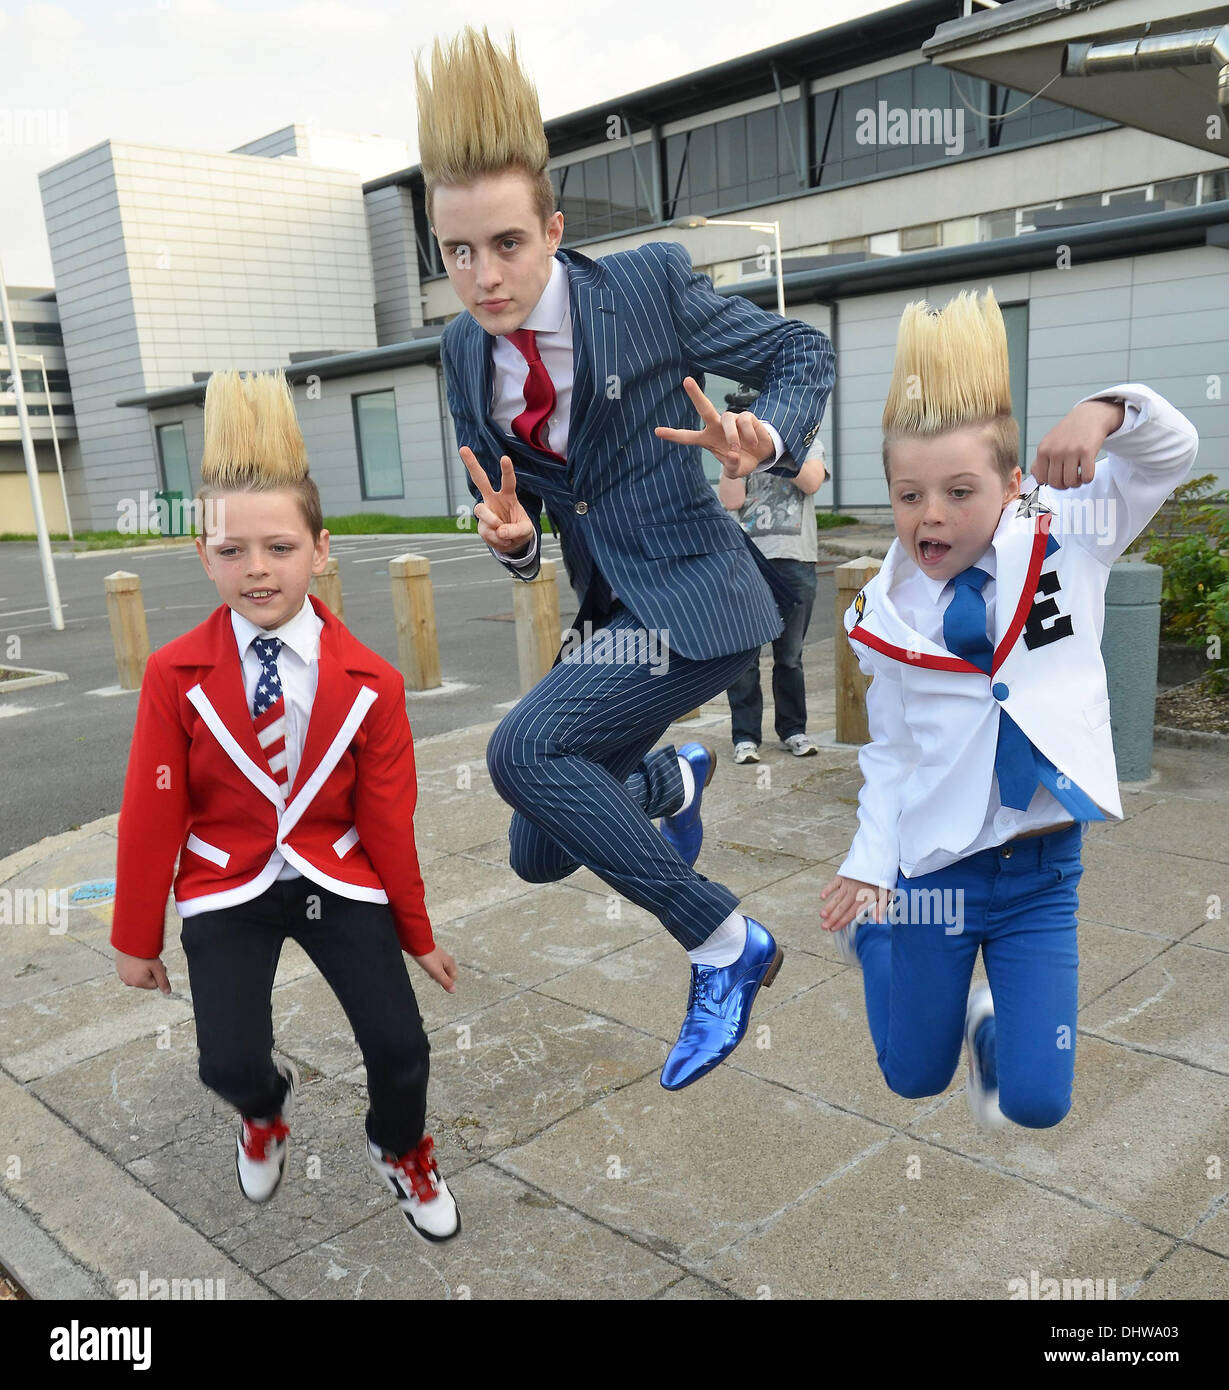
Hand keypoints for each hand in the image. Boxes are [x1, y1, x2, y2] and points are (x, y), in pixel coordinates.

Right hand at [115, 950, 171, 995]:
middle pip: (146, 981)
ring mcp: (122, 976)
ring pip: (138, 976)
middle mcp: (129, 982)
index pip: (154, 985)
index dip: (158, 974)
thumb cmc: (144, 953)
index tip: (158, 965)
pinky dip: (134, 967)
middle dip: (150, 973)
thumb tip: (167, 992)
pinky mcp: (119, 969)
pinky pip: (130, 971)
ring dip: (142, 970)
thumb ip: (163, 981)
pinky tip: (136, 958)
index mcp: (138, 983)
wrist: (130, 941)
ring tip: (143, 959)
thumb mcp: (157, 967)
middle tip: (150, 961)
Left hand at [412, 946, 458, 992]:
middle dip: (441, 977)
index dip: (447, 981)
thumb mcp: (437, 972)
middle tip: (434, 976)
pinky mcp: (433, 955)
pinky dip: (431, 967)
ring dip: (435, 973)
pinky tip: (426, 966)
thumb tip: (453, 990)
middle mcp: (447, 959)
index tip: (439, 981)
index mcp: (450, 962)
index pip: (454, 977)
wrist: (417, 944)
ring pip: (441, 969)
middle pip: (448, 973)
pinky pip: (435, 964)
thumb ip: (445, 982)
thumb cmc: (427, 956)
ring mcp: (440, 956)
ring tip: (429, 971)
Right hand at [459, 447, 534, 553]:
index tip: (504, 458)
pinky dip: (496, 539)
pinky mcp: (480, 525)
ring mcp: (485, 511)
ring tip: (504, 533)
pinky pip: (485, 531)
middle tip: (463, 448)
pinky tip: (503, 540)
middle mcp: (493, 499)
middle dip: (471, 464)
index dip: (506, 470)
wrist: (512, 543)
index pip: (508, 481)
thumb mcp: (526, 530)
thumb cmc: (520, 529)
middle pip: (480, 479)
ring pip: (480, 509)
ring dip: (492, 521)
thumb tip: (500, 531)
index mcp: (508, 495)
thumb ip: (516, 530)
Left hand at [654, 376, 775, 478]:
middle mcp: (716, 426)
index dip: (673, 435)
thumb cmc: (742, 460)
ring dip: (732, 436)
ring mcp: (731, 420)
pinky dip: (748, 435)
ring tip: (736, 449)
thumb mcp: (735, 470)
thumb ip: (732, 466)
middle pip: (705, 408)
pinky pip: (744, 422)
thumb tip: (732, 454)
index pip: (687, 437)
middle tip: (687, 381)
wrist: (762, 454)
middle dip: (696, 395)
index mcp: (707, 440)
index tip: (657, 431)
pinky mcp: (746, 417)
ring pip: (728, 419)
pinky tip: (753, 443)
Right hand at [819, 875, 890, 932]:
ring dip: (829, 907)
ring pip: (837, 898)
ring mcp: (848, 884)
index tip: (834, 929)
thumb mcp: (887, 894)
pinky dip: (828, 889)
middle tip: (824, 927)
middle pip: (842, 907)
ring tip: (822, 915)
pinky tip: (822, 897)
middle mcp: (854, 892)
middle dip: (832, 918)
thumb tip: (878, 921)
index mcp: (864, 898)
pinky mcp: (844, 875)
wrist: (879, 859)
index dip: (842, 922)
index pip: (851, 913)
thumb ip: (881, 908)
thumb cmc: (883, 878)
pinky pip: (834, 883)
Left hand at [1030, 398, 1123, 490]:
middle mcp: (1055, 450)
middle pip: (1056, 483)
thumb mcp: (1048, 443)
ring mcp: (1071, 451)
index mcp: (1043, 450)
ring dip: (1076, 483)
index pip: (1041, 479)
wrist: (1088, 416)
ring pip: (1071, 482)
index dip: (1051, 483)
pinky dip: (1087, 479)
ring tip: (1078, 475)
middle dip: (1064, 485)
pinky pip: (1087, 477)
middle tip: (1069, 479)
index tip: (1058, 479)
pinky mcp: (1087, 451)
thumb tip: (1039, 479)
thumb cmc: (1068, 432)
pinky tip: (1086, 471)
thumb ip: (1041, 461)